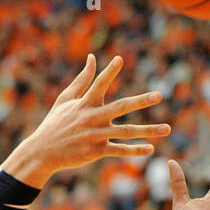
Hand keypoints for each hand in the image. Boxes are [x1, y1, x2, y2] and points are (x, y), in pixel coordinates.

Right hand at [4, 55, 170, 187]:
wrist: (42, 152)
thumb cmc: (55, 123)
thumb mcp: (65, 99)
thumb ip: (82, 79)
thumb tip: (92, 57)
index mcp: (84, 103)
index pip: (98, 84)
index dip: (109, 72)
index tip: (120, 59)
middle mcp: (92, 118)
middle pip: (120, 108)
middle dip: (140, 101)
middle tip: (159, 95)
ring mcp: (95, 136)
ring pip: (126, 132)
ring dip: (148, 131)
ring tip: (167, 129)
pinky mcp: (95, 151)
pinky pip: (119, 150)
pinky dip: (134, 151)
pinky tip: (150, 149)